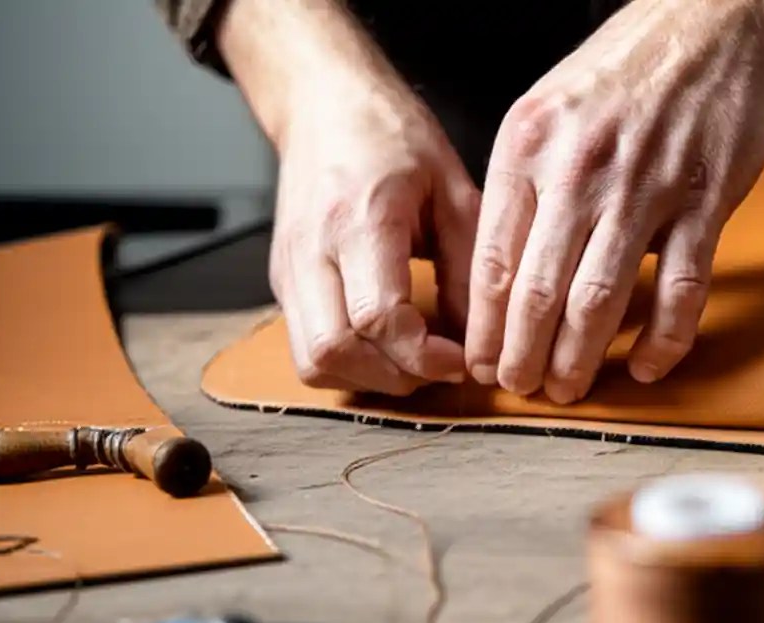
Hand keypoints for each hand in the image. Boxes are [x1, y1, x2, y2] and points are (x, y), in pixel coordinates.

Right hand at [220, 0, 478, 394]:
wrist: (324, 104)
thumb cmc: (391, 136)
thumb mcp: (451, 189)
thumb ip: (468, 266)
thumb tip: (480, 339)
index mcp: (360, 219)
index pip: (377, 317)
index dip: (423, 355)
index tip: (461, 359)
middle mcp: (313, 249)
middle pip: (333, 351)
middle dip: (395, 377)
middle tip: (439, 367)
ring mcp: (289, 269)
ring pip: (311, 361)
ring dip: (366, 378)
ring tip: (413, 361)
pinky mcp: (283, 281)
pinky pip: (305, 349)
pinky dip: (347, 364)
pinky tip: (385, 347)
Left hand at [464, 0, 763, 403]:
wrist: (717, 22)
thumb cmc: (626, 70)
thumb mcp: (547, 108)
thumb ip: (521, 182)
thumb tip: (497, 266)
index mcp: (529, 146)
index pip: (493, 260)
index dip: (484, 326)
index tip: (482, 362)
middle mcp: (580, 169)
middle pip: (539, 292)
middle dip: (523, 357)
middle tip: (520, 390)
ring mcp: (645, 187)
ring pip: (600, 300)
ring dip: (580, 359)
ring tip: (568, 389)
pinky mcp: (705, 201)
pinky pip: (681, 290)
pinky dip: (663, 339)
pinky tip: (645, 365)